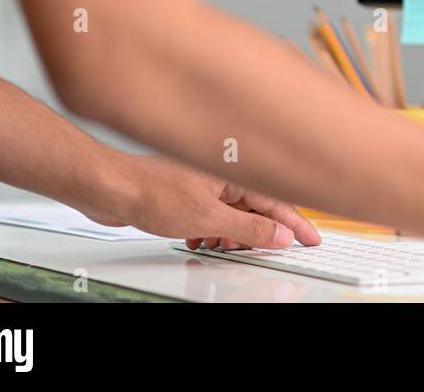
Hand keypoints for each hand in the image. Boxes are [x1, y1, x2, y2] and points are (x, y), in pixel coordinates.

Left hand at [84, 155, 321, 250]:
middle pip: (256, 207)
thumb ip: (249, 228)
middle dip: (259, 232)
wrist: (111, 188)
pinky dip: (212, 229)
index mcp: (234, 172)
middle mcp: (222, 173)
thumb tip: (279, 235)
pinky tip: (200, 239)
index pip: (276, 200)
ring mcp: (204, 183)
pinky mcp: (187, 192)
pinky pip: (212, 214)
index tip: (311, 239)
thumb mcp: (208, 218)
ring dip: (233, 233)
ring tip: (223, 246)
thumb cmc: (151, 191)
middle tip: (264, 251)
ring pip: (233, 213)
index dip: (296, 224)